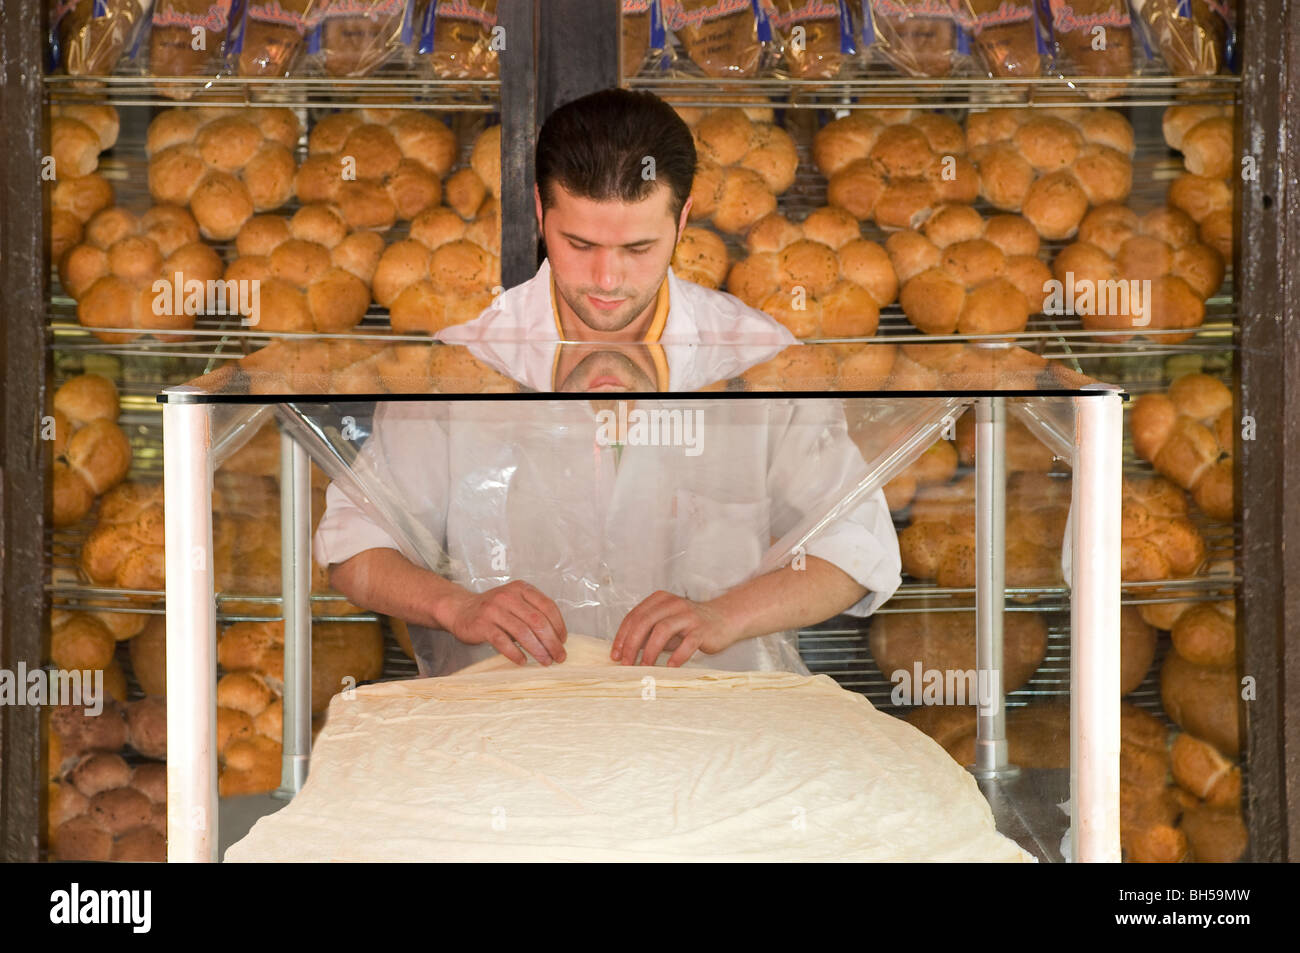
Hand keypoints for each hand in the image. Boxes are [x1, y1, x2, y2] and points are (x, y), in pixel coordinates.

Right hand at [440, 580, 566, 665]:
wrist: (461, 610)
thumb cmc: (494, 610)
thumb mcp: (515, 603)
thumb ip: (533, 613)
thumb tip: (557, 638)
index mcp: (521, 588)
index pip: (548, 606)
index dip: (559, 625)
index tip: (563, 641)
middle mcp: (508, 596)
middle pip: (537, 621)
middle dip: (552, 641)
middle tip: (559, 656)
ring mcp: (494, 610)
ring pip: (522, 632)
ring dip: (538, 650)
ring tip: (546, 661)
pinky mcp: (482, 624)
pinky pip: (503, 641)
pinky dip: (515, 653)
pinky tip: (523, 661)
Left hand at [611, 591, 736, 666]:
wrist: (724, 619)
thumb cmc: (690, 625)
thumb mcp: (665, 625)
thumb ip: (647, 633)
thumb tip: (625, 652)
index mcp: (660, 600)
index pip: (634, 616)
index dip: (622, 637)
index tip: (616, 655)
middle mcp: (673, 604)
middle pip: (644, 622)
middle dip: (632, 644)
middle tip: (626, 663)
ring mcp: (688, 616)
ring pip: (663, 630)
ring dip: (650, 651)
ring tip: (644, 667)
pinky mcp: (703, 629)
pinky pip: (688, 643)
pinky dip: (677, 656)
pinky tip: (670, 667)